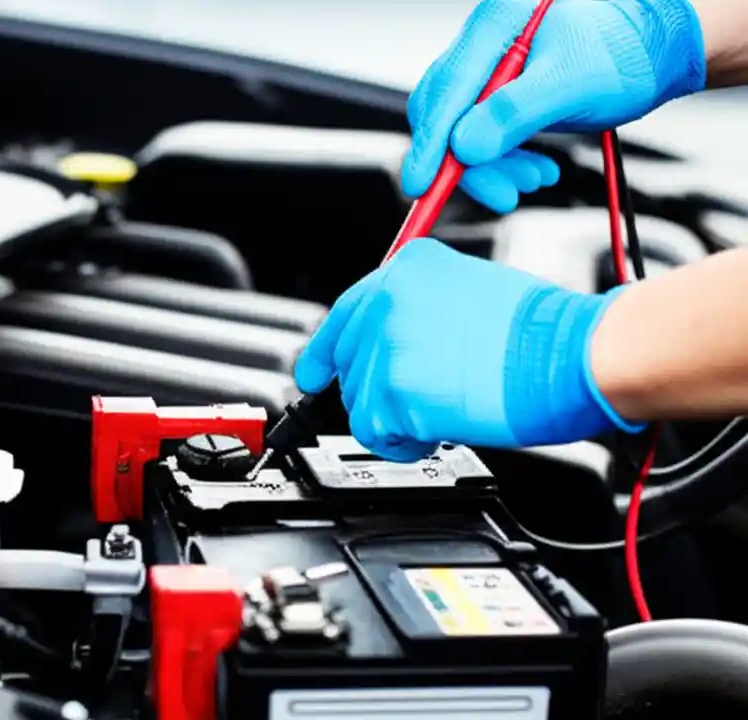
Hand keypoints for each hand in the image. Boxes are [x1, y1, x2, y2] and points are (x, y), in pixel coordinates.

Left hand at [293, 239, 644, 460]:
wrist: (572, 356)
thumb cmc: (542, 331)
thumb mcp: (470, 289)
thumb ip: (421, 309)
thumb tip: (399, 340)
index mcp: (407, 268)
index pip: (346, 313)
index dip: (327, 351)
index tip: (312, 372)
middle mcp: (387, 302)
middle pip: (351, 363)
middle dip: (381, 389)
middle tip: (423, 398)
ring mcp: (386, 348)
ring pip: (360, 400)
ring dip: (395, 416)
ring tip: (443, 408)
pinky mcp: (393, 394)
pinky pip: (375, 433)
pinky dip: (401, 442)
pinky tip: (436, 428)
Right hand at [404, 0, 706, 212]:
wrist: (653, 50)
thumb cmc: (623, 53)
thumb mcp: (573, 82)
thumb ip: (515, 112)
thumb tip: (465, 149)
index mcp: (495, 24)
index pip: (445, 91)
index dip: (430, 143)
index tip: (420, 185)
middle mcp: (483, 42)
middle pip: (445, 112)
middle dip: (467, 162)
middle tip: (501, 195)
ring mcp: (489, 67)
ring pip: (462, 129)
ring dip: (491, 166)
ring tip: (533, 180)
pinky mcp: (498, 91)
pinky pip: (482, 132)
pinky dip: (503, 159)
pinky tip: (532, 169)